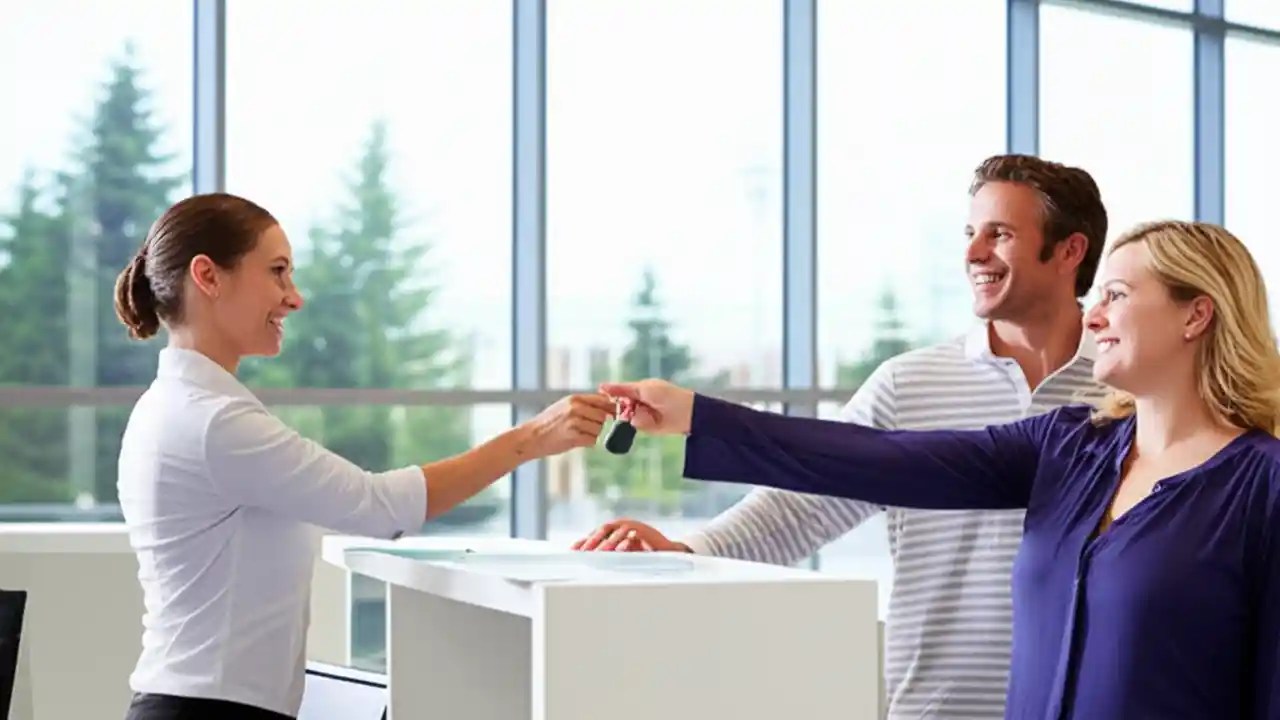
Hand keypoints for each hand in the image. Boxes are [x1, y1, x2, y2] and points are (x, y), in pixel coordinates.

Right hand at [523, 393, 614, 457]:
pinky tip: (577, 440)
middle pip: (603, 416)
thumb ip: (584, 404)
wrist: (531, 437)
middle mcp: (575, 408)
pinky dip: (588, 442)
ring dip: (593, 434)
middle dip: (600, 424)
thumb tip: (608, 404)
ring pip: (599, 429)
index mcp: (574, 399)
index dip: (610, 408)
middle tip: (590, 428)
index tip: (612, 415)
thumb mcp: (564, 406)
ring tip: (579, 434)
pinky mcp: (573, 436)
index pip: (602, 400)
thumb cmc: (549, 423)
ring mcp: (574, 422)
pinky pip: (592, 440)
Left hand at [571, 518, 691, 552]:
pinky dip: (621, 541)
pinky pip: (628, 534)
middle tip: (581, 552)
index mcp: (616, 530)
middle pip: (602, 530)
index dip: (584, 541)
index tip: (572, 551)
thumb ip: (610, 554)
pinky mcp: (642, 530)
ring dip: (604, 542)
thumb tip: (592, 561)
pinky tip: (615, 549)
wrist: (668, 551)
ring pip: (613, 532)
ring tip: (595, 553)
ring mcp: (632, 525)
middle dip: (590, 541)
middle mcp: (622, 525)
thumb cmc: (645, 553)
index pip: (596, 534)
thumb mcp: (624, 554)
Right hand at [597, 379, 694, 434]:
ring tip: (653, 413)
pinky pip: (638, 426)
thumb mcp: (643, 389)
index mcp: (638, 390)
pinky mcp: (647, 427)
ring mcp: (642, 415)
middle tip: (637, 406)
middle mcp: (638, 403)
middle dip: (624, 409)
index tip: (602, 398)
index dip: (611, 396)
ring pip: (629, 418)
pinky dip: (644, 423)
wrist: (686, 413)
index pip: (619, 392)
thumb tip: (602, 386)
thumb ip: (623, 389)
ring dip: (639, 416)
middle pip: (620, 408)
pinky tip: (655, 420)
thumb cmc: (667, 395)